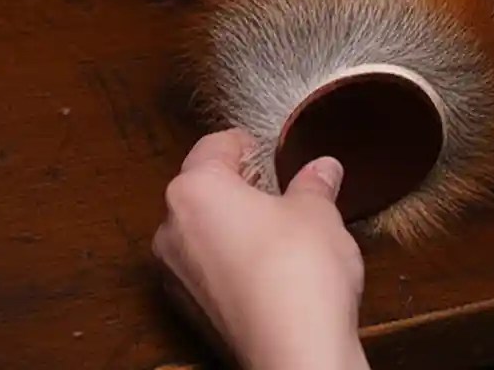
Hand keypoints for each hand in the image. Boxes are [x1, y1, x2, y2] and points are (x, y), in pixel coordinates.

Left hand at [152, 129, 368, 369]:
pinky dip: (231, 264)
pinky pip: (207, 271)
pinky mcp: (188, 310)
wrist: (293, 351)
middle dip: (239, 188)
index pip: (215, 146)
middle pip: (202, 190)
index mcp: (194, 189)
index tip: (269, 150)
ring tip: (279, 234)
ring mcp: (174, 274)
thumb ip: (314, 184)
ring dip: (233, 227)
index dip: (247, 144)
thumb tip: (323, 168)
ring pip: (201, 233)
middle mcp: (171, 228)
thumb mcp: (317, 212)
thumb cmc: (299, 270)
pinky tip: (269, 272)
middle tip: (281, 192)